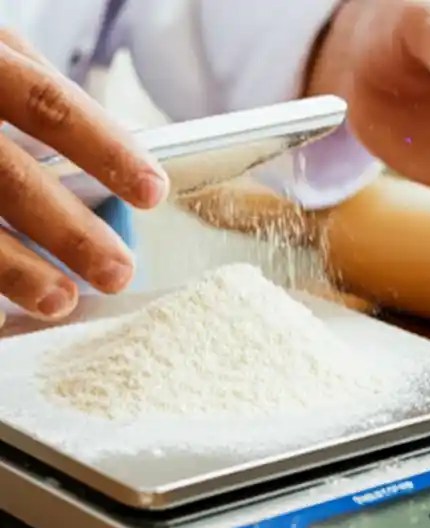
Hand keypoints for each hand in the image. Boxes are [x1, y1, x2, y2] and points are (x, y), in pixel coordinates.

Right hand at [0, 29, 167, 320]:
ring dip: (13, 269)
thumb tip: (132, 143)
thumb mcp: (0, 63)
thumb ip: (47, 101)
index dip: (104, 147)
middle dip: (69, 230)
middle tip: (118, 272)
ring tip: (59, 301)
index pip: (50, 104)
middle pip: (9, 176)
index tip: (153, 192)